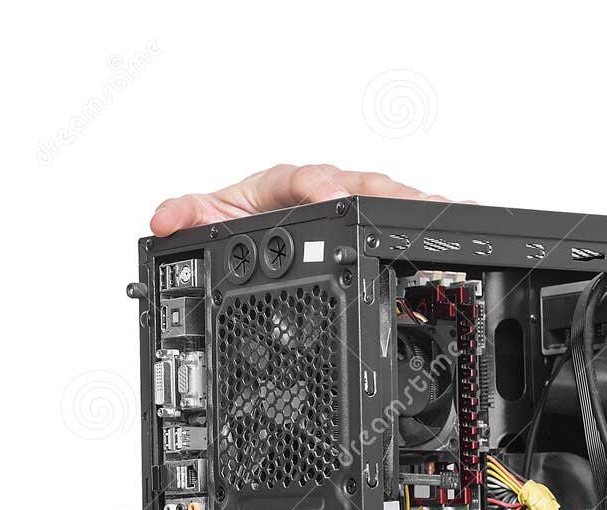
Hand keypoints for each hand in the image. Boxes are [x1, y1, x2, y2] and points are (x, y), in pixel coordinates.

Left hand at [150, 163, 455, 235]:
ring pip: (380, 198)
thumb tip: (164, 220)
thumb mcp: (202, 218)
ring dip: (410, 203)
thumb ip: (185, 217)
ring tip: (440, 209)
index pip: (304, 178)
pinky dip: (418, 217)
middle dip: (384, 193)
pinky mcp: (356, 223)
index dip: (320, 186)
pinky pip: (390, 218)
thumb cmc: (227, 217)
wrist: (235, 233)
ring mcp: (342, 204)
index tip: (333, 196)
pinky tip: (443, 219)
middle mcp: (316, 189)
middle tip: (409, 204)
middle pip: (357, 184)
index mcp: (280, 185)